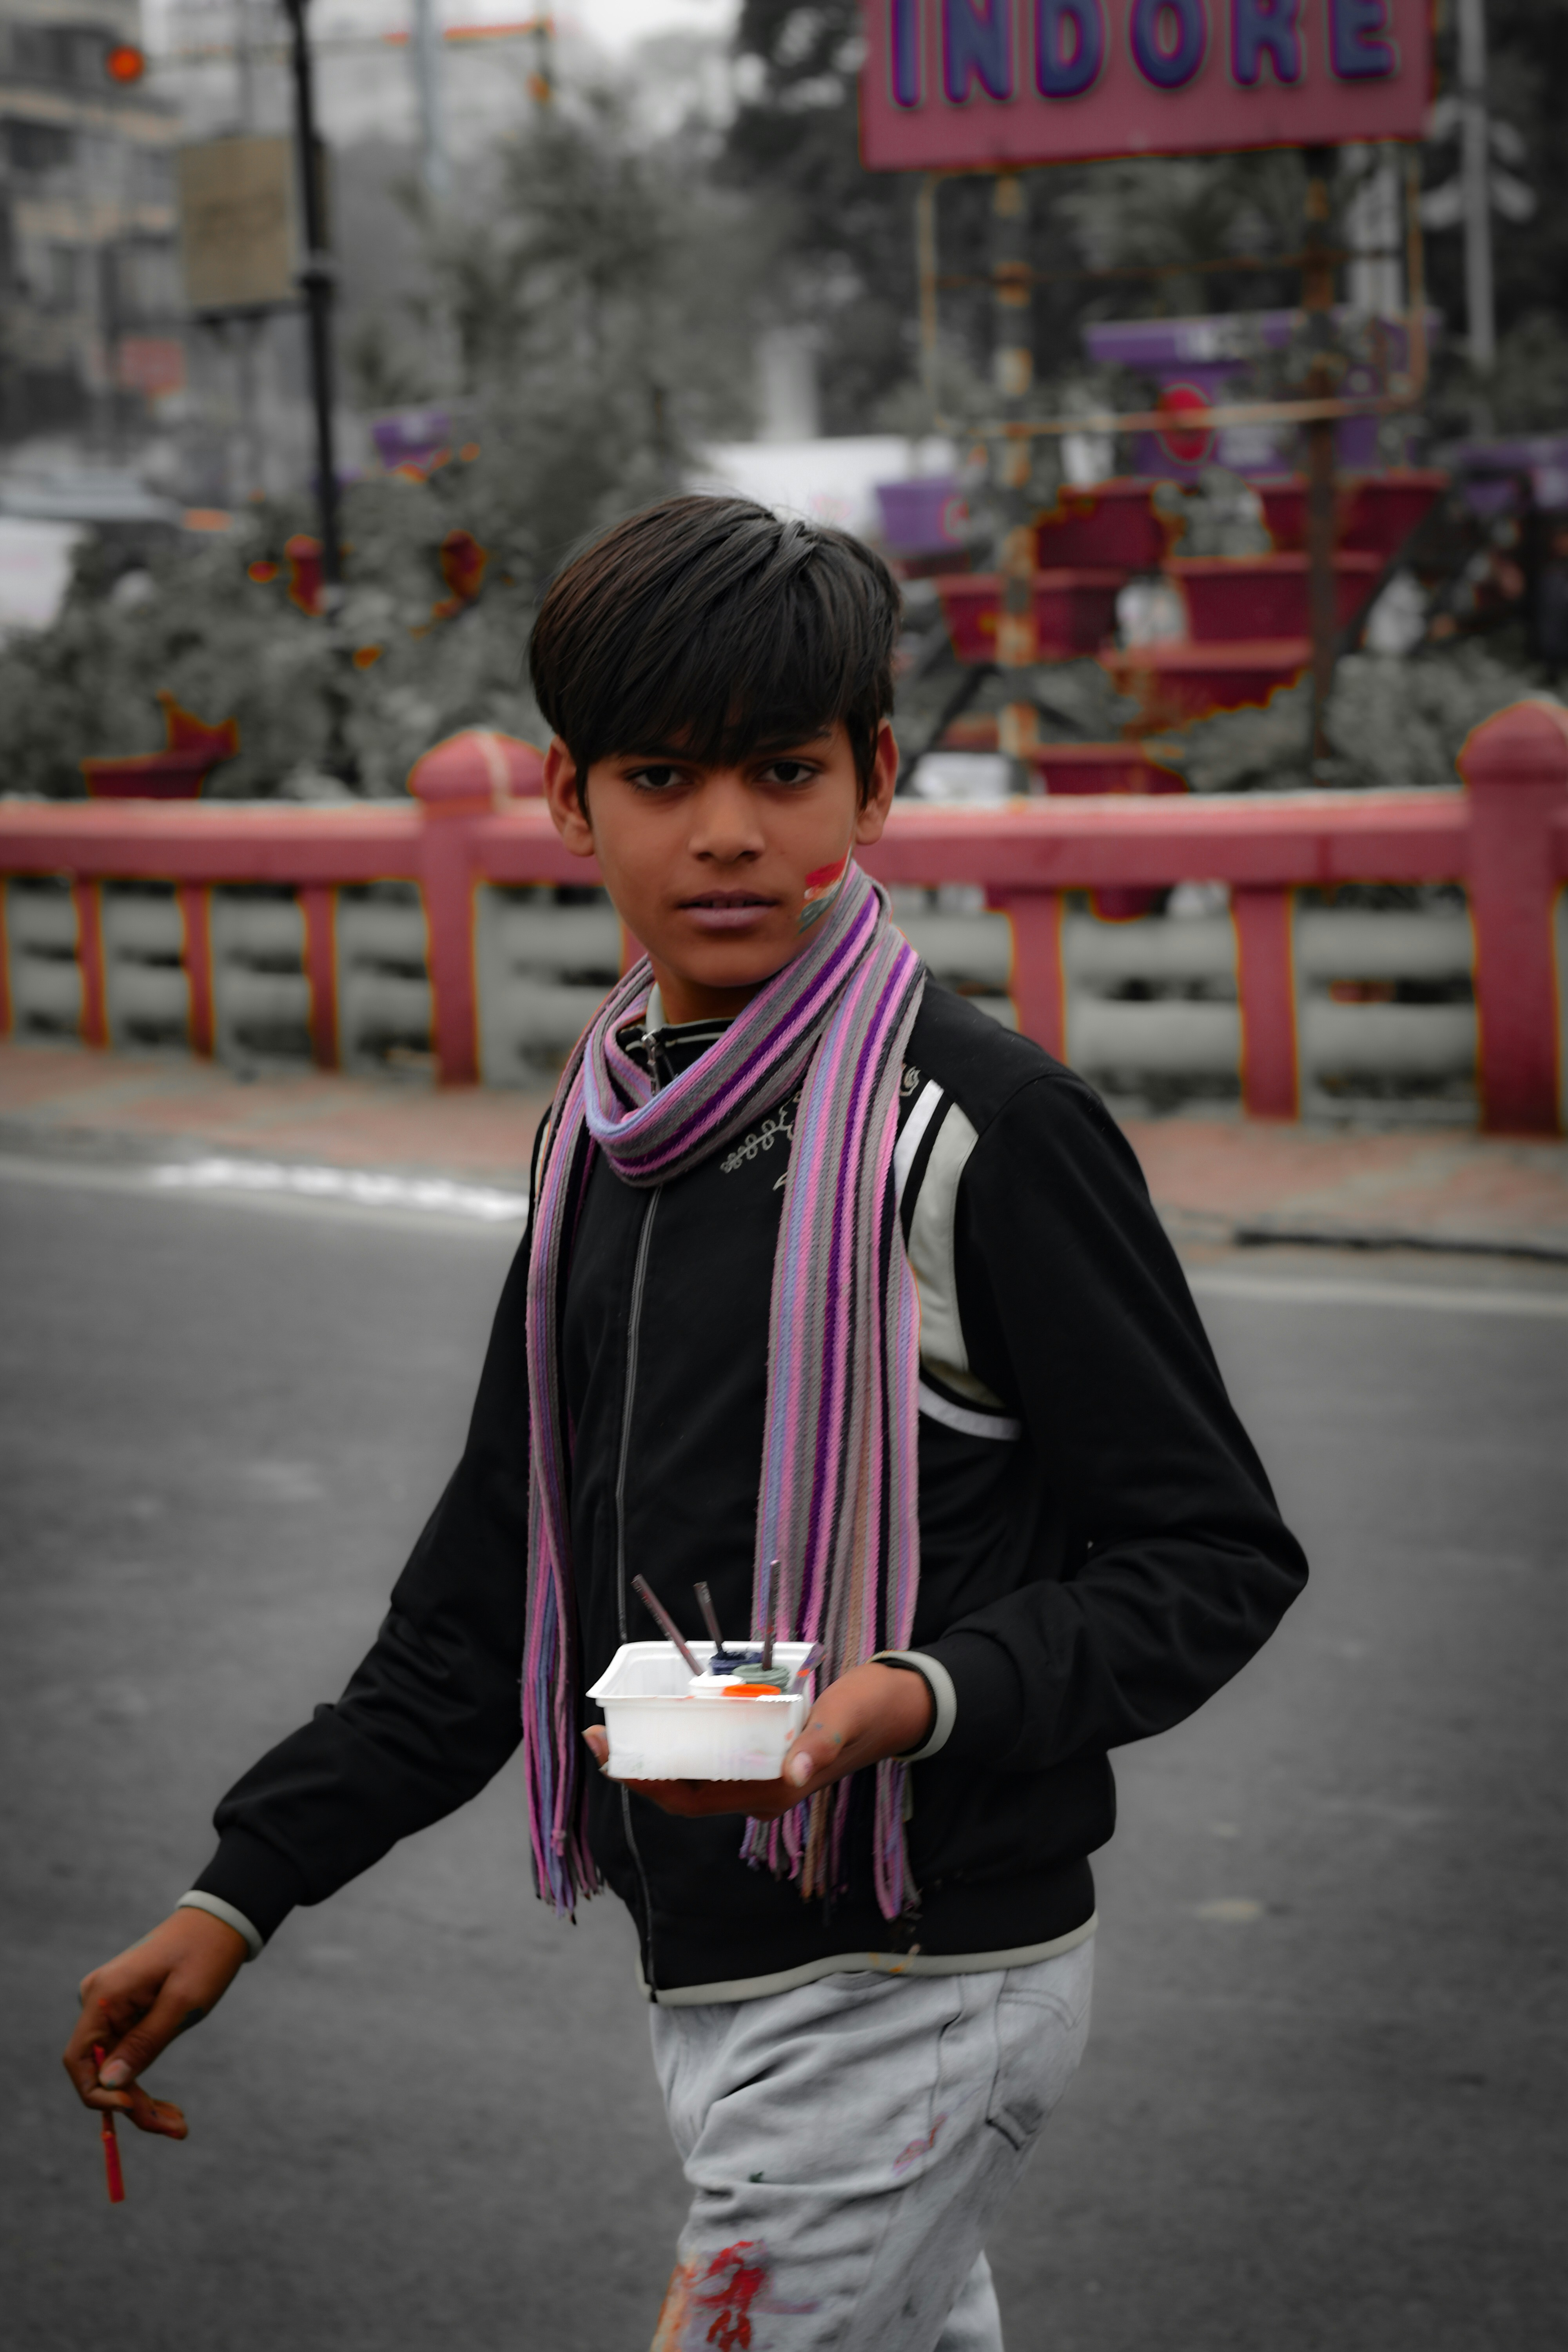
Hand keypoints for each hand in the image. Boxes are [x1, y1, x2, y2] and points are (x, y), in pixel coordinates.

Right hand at [63, 1908, 248, 2137]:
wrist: (220, 1922)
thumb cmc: (205, 1955)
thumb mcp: (183, 2003)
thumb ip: (144, 2043)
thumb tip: (108, 2084)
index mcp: (105, 1995)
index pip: (78, 2059)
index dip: (99, 2094)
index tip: (135, 2110)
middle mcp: (99, 2001)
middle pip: (99, 2070)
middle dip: (132, 2106)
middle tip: (175, 2130)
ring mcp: (111, 2006)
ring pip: (115, 2068)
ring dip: (140, 2100)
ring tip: (178, 2125)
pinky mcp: (127, 2010)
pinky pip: (126, 2053)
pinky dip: (143, 2080)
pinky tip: (168, 2106)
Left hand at [582, 1661, 933, 1819]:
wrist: (896, 1710)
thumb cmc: (867, 1711)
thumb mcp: (843, 1721)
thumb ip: (819, 1747)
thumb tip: (795, 1774)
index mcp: (772, 1792)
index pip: (690, 1798)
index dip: (644, 1783)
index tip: (608, 1756)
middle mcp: (759, 1792)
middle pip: (682, 1791)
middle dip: (637, 1769)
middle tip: (598, 1736)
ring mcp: (759, 1777)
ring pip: (694, 1776)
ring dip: (656, 1757)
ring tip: (619, 1728)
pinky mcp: (763, 1758)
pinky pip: (711, 1759)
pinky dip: (683, 1744)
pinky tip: (666, 1720)